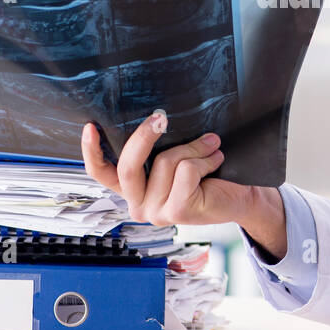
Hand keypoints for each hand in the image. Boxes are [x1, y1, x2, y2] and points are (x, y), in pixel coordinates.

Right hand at [80, 111, 274, 233]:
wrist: (239, 197)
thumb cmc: (207, 175)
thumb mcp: (175, 158)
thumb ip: (156, 148)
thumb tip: (151, 117)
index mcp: (133, 190)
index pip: (101, 174)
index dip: (91, 151)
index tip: (90, 127)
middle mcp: (138, 205)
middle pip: (128, 166)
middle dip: (144, 136)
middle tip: (160, 117)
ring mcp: (156, 212)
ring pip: (165, 162)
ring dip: (193, 147)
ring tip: (211, 146)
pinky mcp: (178, 212)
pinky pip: (186, 171)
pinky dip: (205, 159)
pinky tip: (216, 160)